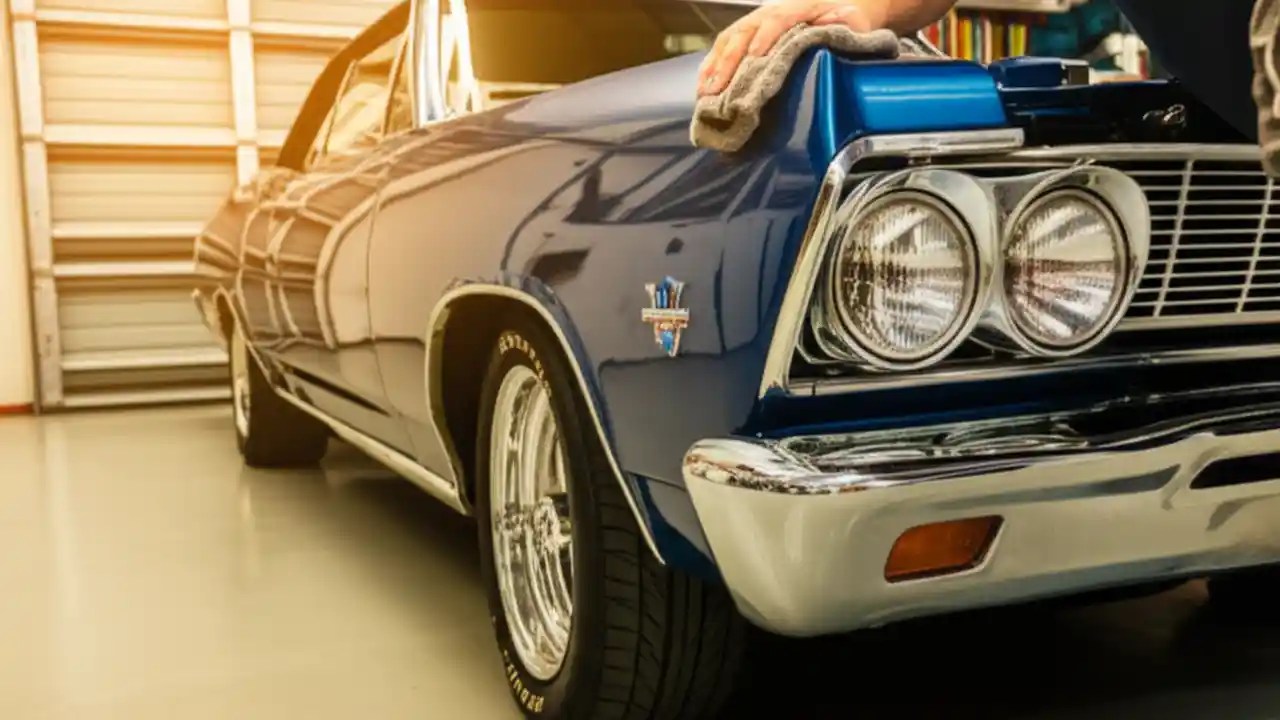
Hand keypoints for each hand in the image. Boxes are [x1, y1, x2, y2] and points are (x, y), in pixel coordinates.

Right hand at [698, 1, 875, 96]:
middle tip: (715, 90)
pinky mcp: (748, 34)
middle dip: (727, 62)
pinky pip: (724, 47)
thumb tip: (837, 22)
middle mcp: (770, 13)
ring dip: (714, 66)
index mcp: (797, 8)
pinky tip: (703, 86)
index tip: (756, 57)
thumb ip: (844, 22)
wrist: (840, 6)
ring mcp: (756, 22)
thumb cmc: (846, 20)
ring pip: (729, 40)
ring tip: (704, 93)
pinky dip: (711, 66)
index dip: (766, 37)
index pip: (777, 20)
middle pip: (743, 33)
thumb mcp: (853, 21)